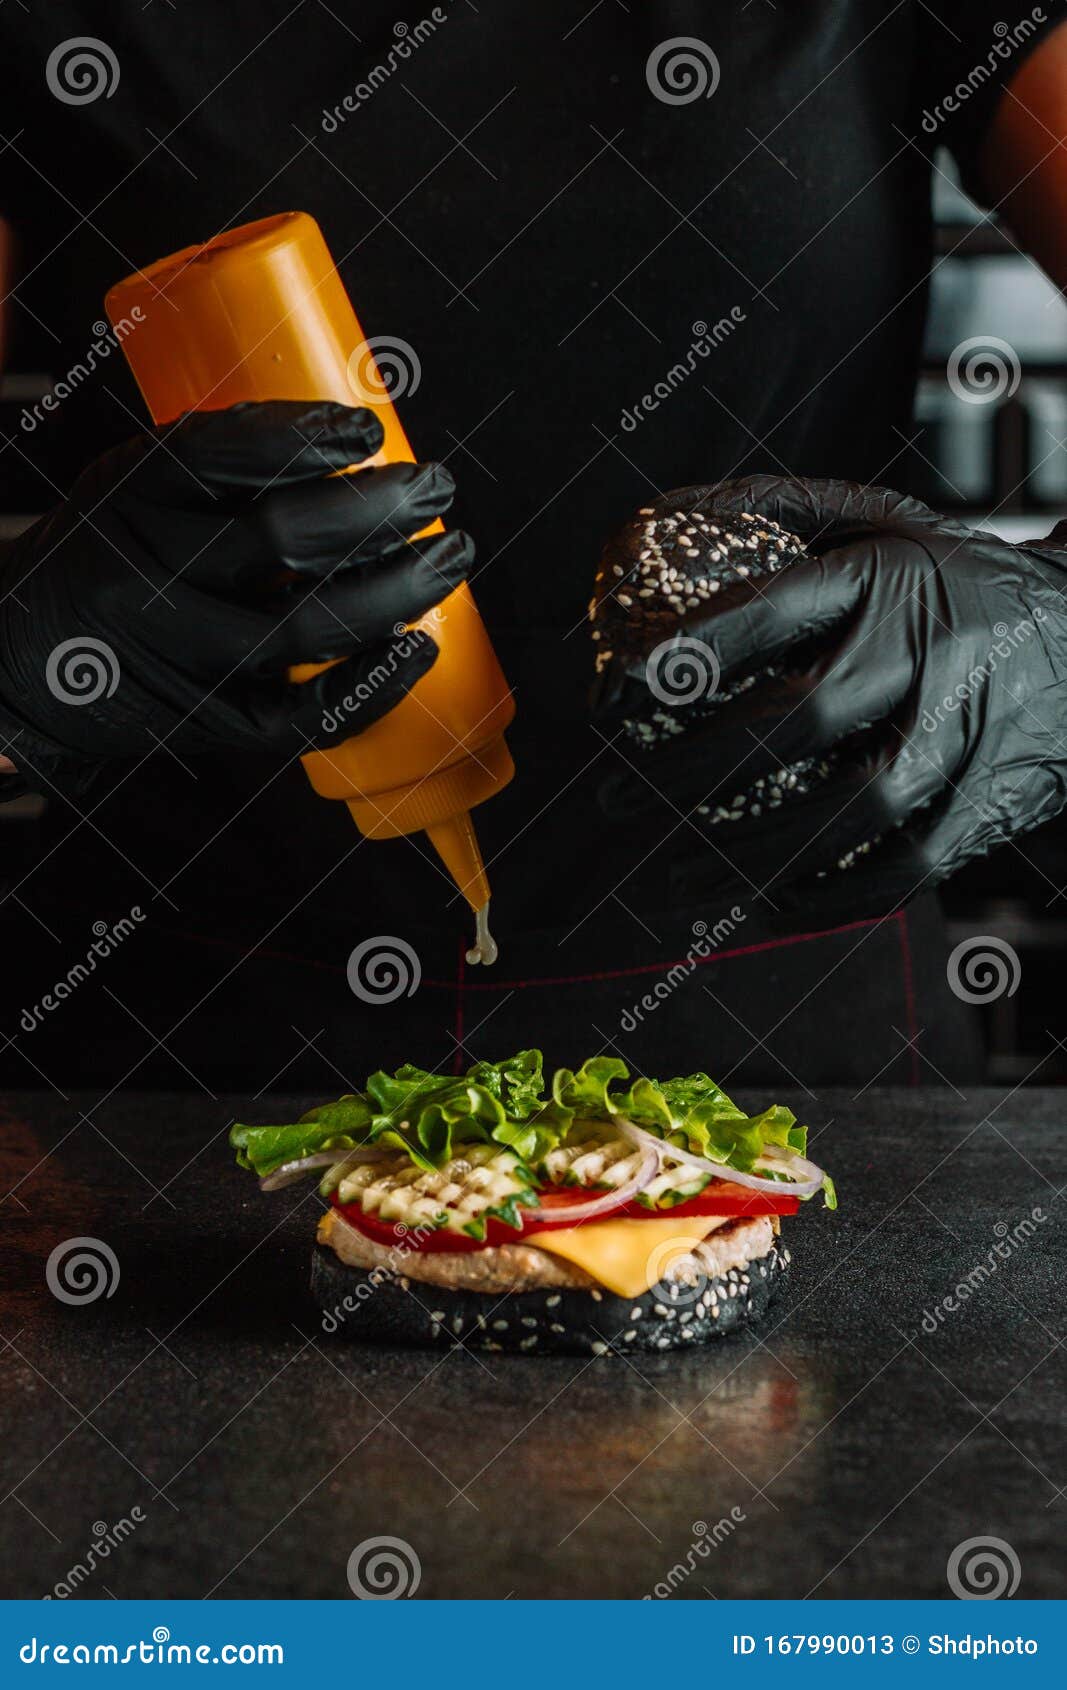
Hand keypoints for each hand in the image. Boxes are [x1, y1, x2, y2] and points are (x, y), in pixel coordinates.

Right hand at [0, 400, 469, 794]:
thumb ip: (217, 465)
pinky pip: (302, 713)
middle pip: (284, 537)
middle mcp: (151, 575)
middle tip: (437, 489)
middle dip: (379, 510)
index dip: (308, 438)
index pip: (226, 454)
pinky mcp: (207, 719)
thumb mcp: (130, 487)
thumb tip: (348, 439)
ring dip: (397, 591)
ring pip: (308, 626)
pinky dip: (370, 685)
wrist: (18, 663)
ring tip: (449, 558)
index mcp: (131, 496)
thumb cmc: (103, 557)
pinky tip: (417, 650)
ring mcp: (182, 656)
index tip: (370, 431)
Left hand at [594, 475, 1066, 916]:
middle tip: (620, 799)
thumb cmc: (963, 583)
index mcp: (886, 580)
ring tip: (680, 874)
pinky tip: (773, 900)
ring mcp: (963, 734)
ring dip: (751, 852)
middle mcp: (925, 654)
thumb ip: (789, 511)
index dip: (681, 662)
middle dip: (692, 770)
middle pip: (797, 722)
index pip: (766, 616)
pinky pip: (904, 866)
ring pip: (849, 808)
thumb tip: (674, 511)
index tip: (614, 699)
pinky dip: (833, 895)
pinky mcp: (987, 803)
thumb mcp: (890, 521)